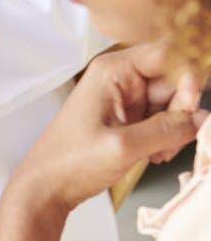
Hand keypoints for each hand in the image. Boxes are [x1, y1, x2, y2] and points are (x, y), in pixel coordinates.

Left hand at [9, 43, 207, 214]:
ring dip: (174, 129)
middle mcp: (120, 79)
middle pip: (176, 80)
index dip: (188, 78)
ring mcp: (124, 99)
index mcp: (113, 71)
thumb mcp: (123, 146)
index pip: (169, 53)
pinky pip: (162, 120)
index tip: (190, 109)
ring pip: (173, 103)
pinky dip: (165, 138)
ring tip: (157, 153)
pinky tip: (153, 154)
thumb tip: (203, 119)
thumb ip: (167, 130)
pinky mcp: (127, 118)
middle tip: (173, 139)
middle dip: (182, 112)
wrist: (45, 187)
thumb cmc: (68, 162)